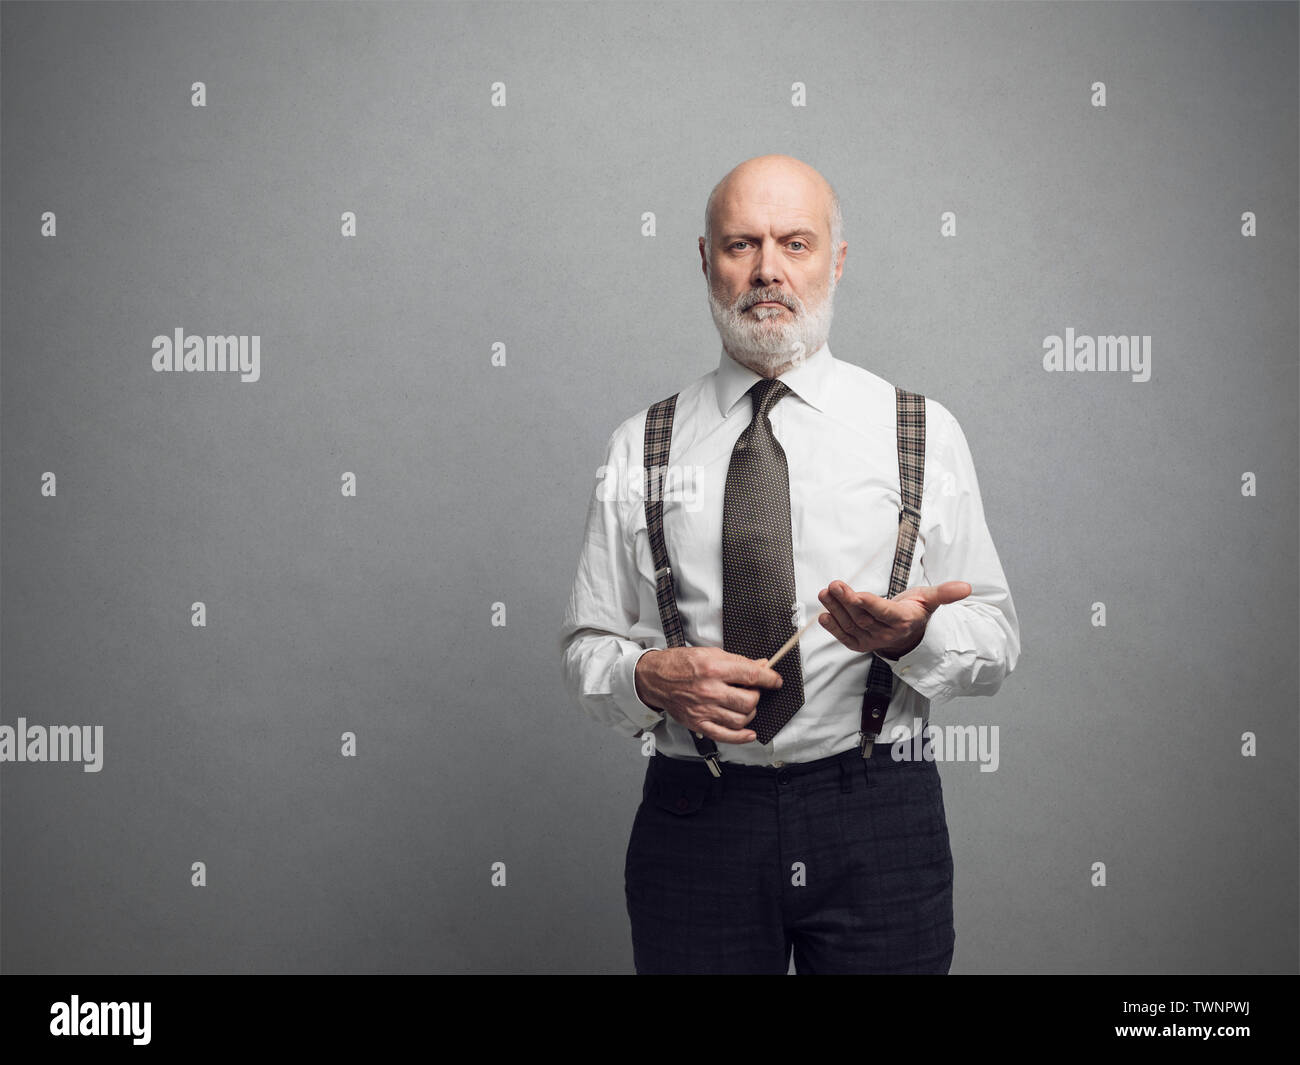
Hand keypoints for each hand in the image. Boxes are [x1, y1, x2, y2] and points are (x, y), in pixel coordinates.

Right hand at [634, 647, 783, 743]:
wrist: (655, 678)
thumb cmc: (680, 664)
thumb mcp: (710, 653)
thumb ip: (737, 661)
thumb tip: (761, 665)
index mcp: (713, 669)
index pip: (751, 676)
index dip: (770, 678)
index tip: (776, 680)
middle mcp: (710, 691)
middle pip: (749, 700)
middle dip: (756, 695)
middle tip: (752, 691)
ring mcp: (704, 710)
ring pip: (741, 719)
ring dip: (749, 713)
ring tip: (745, 705)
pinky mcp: (699, 724)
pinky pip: (725, 736)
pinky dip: (741, 737)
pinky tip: (749, 733)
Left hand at [817, 579, 972, 656]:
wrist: (909, 634)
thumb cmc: (916, 611)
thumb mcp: (930, 600)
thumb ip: (945, 593)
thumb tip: (967, 587)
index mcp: (903, 621)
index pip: (884, 613)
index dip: (869, 604)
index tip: (857, 594)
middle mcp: (887, 634)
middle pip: (863, 618)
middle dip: (846, 601)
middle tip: (834, 585)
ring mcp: (872, 641)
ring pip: (851, 625)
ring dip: (836, 609)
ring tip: (826, 593)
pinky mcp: (860, 644)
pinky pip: (844, 637)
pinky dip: (832, 627)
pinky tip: (824, 615)